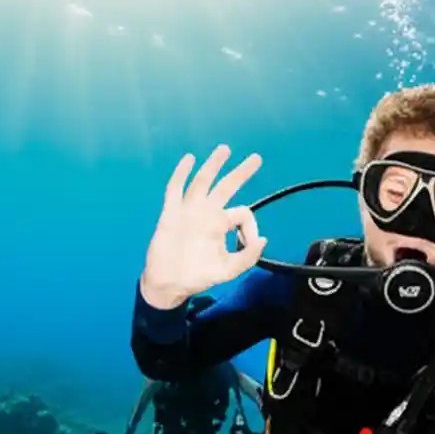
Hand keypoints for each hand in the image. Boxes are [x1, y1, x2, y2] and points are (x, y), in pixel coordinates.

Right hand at [140, 144, 267, 309]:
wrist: (169, 284)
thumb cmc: (198, 276)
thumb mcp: (228, 270)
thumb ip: (247, 257)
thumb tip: (265, 239)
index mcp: (222, 225)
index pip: (243, 213)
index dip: (252, 226)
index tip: (252, 243)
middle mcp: (207, 213)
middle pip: (226, 186)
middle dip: (241, 172)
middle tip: (257, 158)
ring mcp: (189, 211)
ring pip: (202, 181)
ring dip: (213, 165)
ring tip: (225, 149)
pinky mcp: (171, 213)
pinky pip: (175, 189)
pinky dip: (181, 174)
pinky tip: (189, 159)